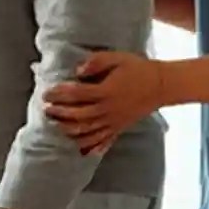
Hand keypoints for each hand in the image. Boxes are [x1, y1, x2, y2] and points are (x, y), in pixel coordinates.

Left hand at [43, 51, 164, 154]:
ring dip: (69, 130)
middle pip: (78, 115)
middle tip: (46, 110)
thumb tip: (78, 71)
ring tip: (56, 126)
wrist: (162, 85)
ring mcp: (114, 121)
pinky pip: (103, 141)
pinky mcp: (120, 128)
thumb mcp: (118, 58)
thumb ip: (96, 62)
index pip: (77, 94)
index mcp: (106, 91)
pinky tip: (81, 150)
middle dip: (60, 113)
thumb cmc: (139, 69)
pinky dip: (92, 147)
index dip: (60, 94)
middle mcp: (108, 109)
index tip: (47, 93)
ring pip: (88, 131)